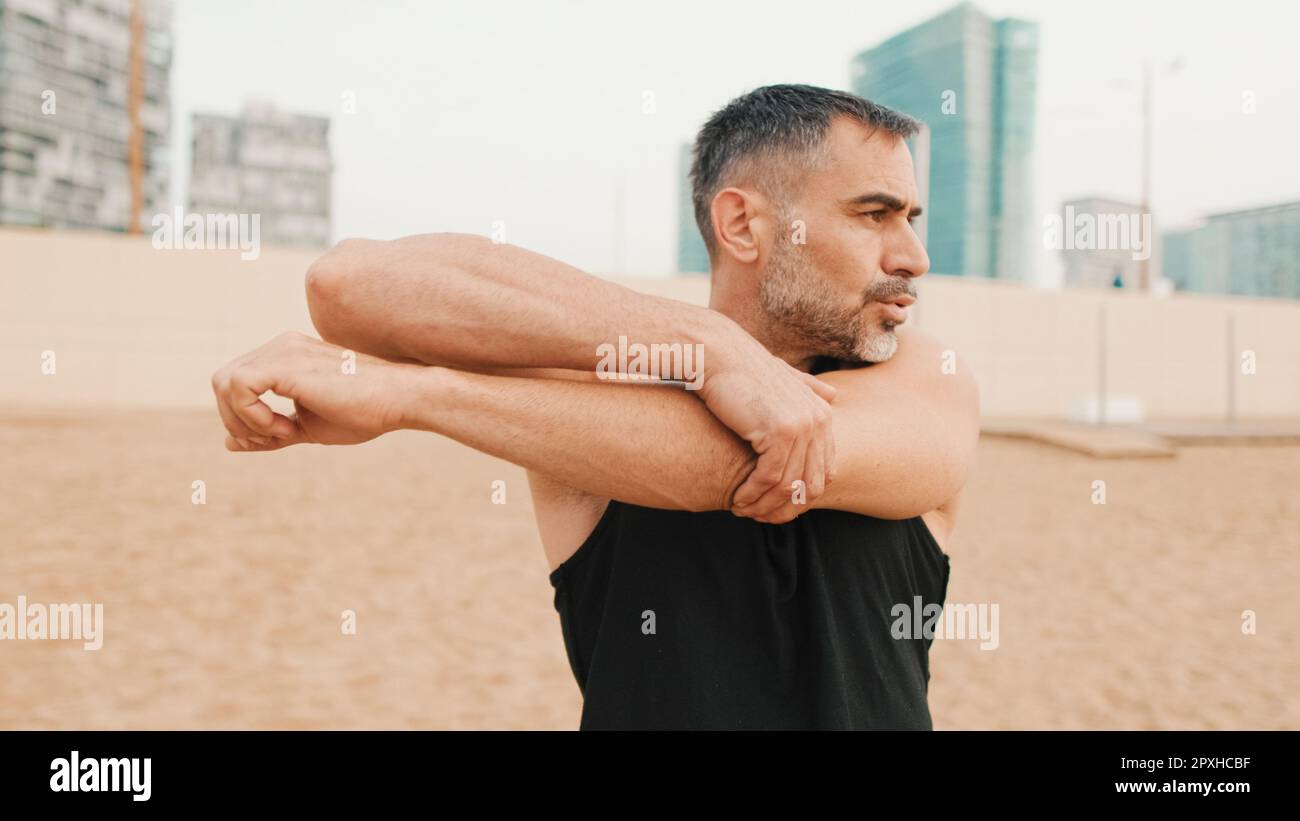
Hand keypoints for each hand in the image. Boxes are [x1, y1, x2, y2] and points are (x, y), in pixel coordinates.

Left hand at [210, 331, 410, 450]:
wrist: (401, 400)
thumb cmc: (365, 413)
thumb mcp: (307, 427)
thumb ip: (268, 432)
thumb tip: (230, 443)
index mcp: (286, 355)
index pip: (237, 382)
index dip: (242, 417)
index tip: (274, 439)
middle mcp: (281, 346)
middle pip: (222, 381)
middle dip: (235, 419)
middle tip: (273, 438)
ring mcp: (282, 350)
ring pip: (223, 382)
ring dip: (243, 418)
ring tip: (281, 433)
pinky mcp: (286, 364)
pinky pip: (238, 387)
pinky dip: (251, 415)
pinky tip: (283, 427)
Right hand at [698, 339, 836, 523]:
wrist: (718, 354)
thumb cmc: (742, 367)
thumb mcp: (783, 376)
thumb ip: (809, 388)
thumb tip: (834, 394)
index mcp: (822, 413)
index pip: (823, 471)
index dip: (799, 495)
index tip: (773, 505)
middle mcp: (818, 420)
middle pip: (811, 484)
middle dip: (785, 507)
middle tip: (759, 516)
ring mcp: (802, 426)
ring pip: (789, 485)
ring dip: (765, 504)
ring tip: (743, 510)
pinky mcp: (780, 431)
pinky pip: (770, 478)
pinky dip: (753, 494)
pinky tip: (737, 500)